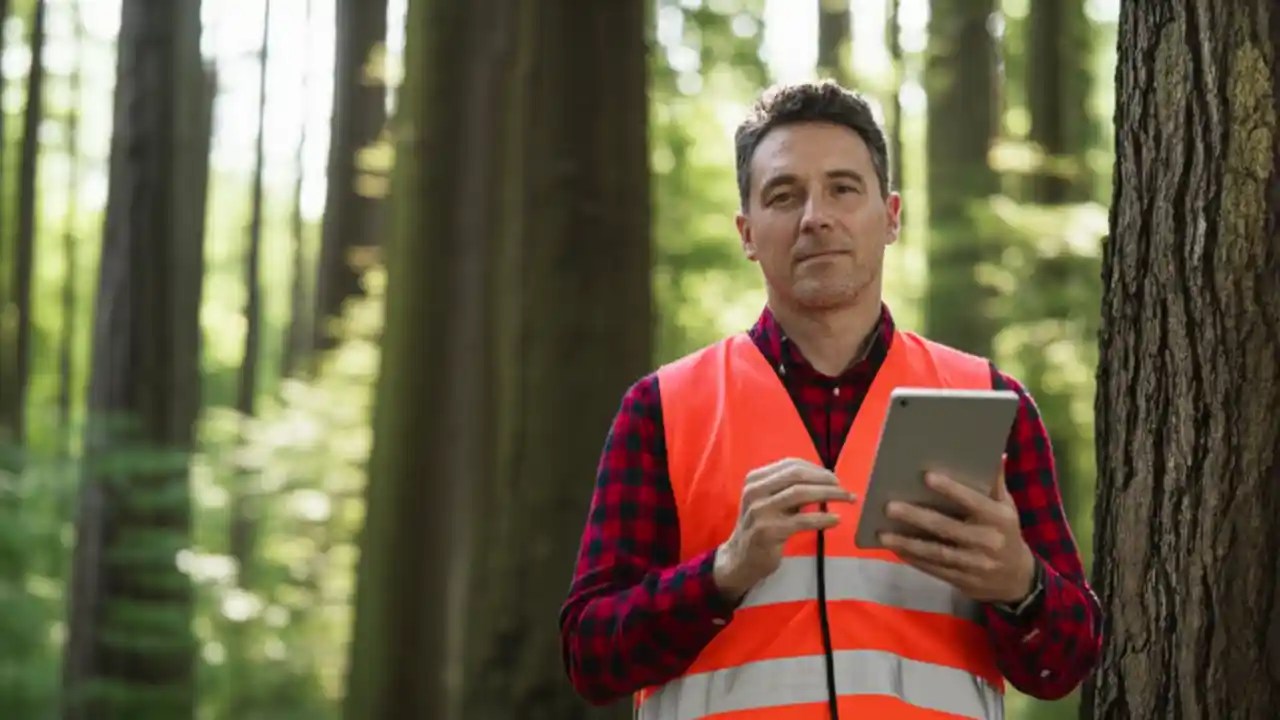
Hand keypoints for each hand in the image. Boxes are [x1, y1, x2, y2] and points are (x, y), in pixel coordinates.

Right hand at [714, 458, 857, 602]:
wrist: (740, 558)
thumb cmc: (760, 527)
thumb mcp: (768, 501)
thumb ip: (788, 489)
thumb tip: (824, 480)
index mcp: (755, 479)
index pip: (791, 465)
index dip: (816, 469)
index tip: (833, 477)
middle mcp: (755, 491)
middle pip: (797, 475)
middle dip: (825, 479)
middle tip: (843, 487)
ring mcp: (760, 511)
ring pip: (801, 493)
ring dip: (829, 494)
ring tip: (846, 499)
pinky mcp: (769, 531)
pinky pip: (803, 520)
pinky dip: (823, 518)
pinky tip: (836, 519)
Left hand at [879, 466, 1035, 604]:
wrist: (1017, 580)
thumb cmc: (1006, 534)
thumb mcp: (1007, 509)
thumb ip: (996, 485)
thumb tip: (994, 454)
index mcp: (998, 519)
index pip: (973, 502)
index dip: (951, 490)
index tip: (926, 476)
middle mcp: (986, 541)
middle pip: (947, 528)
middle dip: (917, 518)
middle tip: (890, 507)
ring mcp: (974, 564)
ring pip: (936, 553)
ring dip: (908, 543)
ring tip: (883, 535)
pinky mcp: (962, 580)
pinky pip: (934, 569)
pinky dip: (914, 560)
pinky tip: (896, 549)